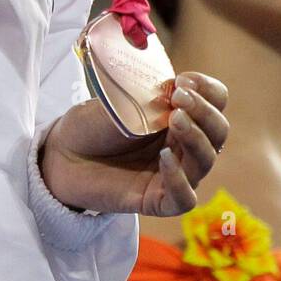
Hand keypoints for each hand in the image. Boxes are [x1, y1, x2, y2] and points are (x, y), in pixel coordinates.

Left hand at [38, 72, 228, 216]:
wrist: (62, 153)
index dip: (207, 90)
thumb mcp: (124, 99)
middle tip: (180, 98)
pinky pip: (184, 198)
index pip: (215, 101)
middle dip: (204, 112)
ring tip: (175, 119)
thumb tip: (178, 91)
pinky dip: (179, 177)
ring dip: (196, 138)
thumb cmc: (94, 124)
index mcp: (182, 114)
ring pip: (205, 161)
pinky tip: (165, 157)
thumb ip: (153, 98)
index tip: (183, 79)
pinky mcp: (158, 200)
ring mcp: (174, 173)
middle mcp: (184, 144)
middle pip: (218, 131)